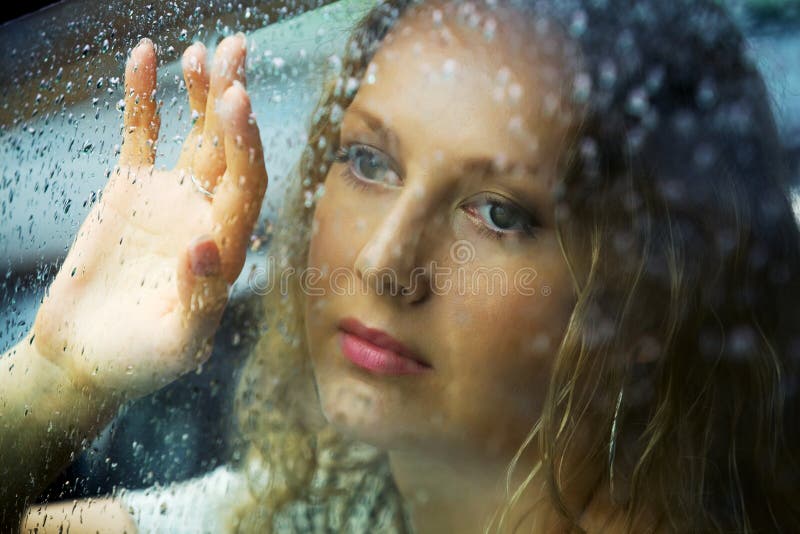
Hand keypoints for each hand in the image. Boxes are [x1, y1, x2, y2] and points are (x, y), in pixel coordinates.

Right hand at [31, 35, 267, 400]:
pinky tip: (146, 56)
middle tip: (237, 50)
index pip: (246, 185)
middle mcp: (207, 213)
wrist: (87, 358)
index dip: (245, 144)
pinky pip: (142, 134)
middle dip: (234, 100)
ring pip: (195, 133)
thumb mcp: (177, 344)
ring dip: (202, 91)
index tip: (237, 100)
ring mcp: (170, 198)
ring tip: (208, 48)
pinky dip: (144, 98)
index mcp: (228, 246)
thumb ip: (199, 300)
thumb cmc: (140, 362)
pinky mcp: (131, 190)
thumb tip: (206, 245)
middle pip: (230, 148)